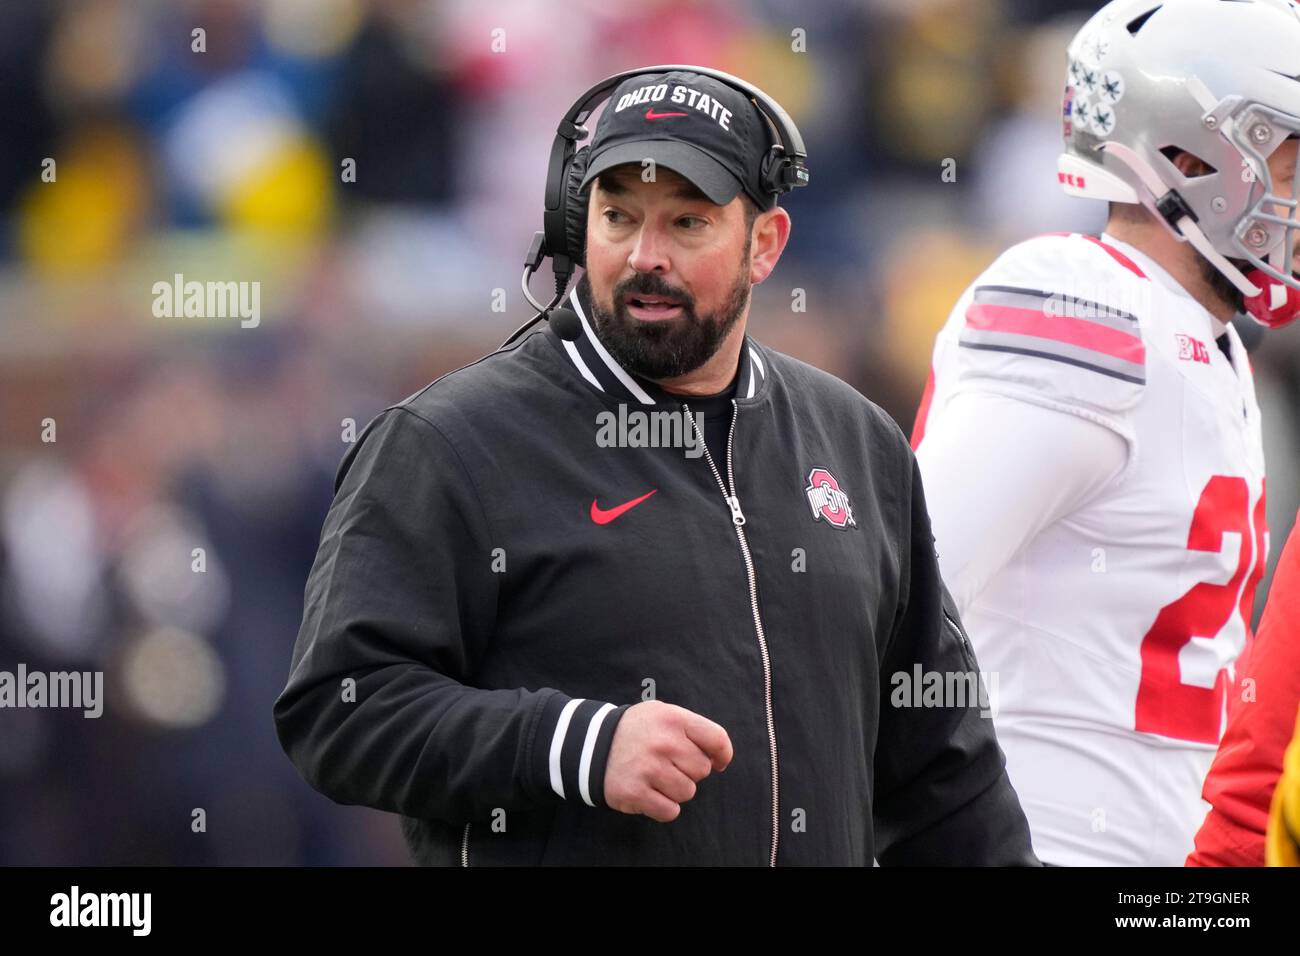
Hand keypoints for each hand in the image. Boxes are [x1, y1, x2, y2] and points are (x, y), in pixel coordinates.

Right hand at [602, 700, 732, 821]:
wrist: (592, 744)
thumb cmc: (637, 731)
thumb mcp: (663, 714)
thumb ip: (692, 730)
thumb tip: (719, 759)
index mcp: (673, 719)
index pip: (717, 739)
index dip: (722, 755)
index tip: (717, 762)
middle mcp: (663, 742)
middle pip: (702, 770)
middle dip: (689, 771)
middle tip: (668, 764)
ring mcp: (648, 768)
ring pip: (687, 793)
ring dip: (675, 790)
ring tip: (656, 777)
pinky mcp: (635, 793)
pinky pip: (670, 811)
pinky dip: (662, 807)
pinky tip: (649, 792)